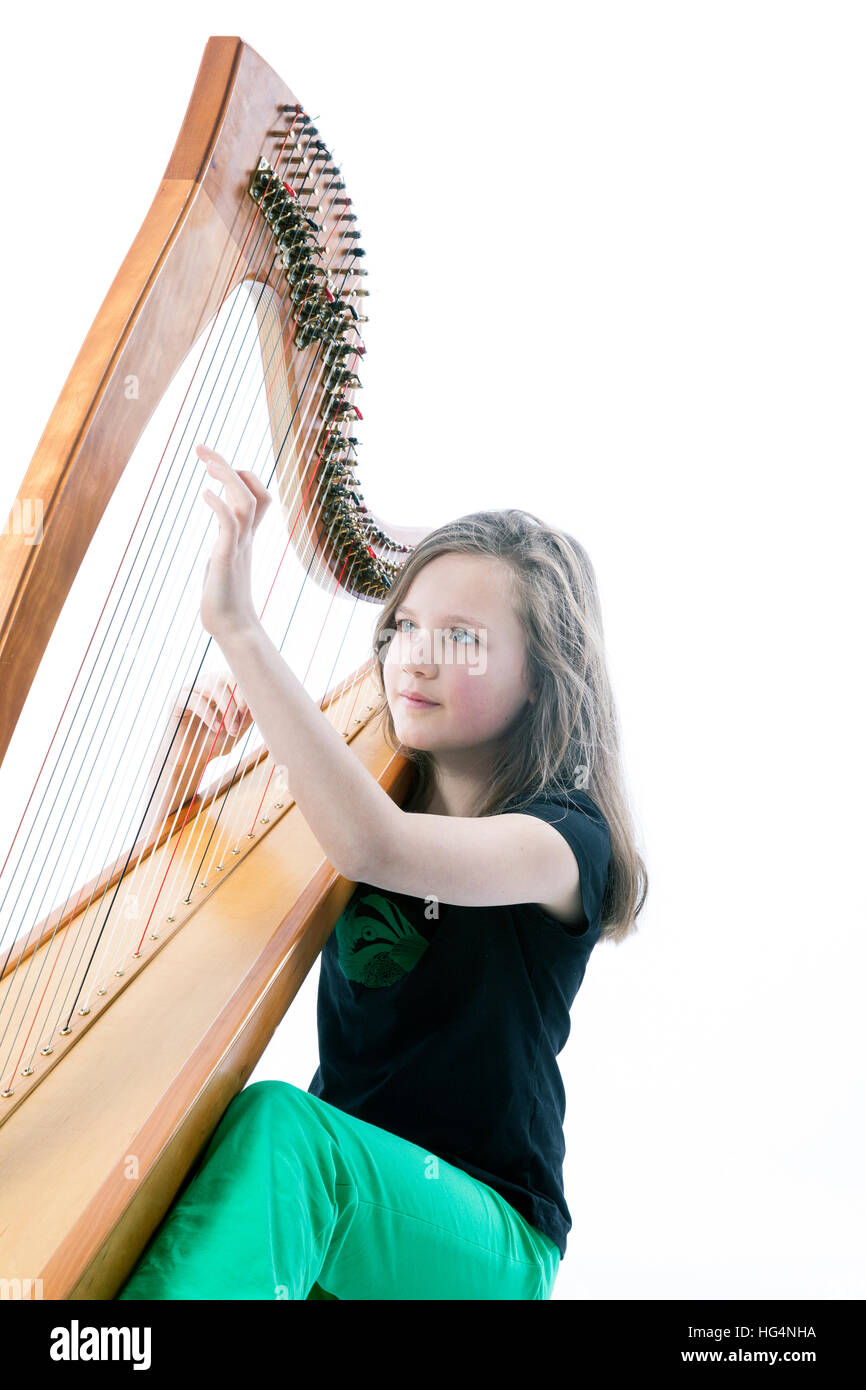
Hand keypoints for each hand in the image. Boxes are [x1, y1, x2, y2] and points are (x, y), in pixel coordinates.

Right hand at [173, 670, 254, 756]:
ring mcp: (191, 689)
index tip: (254, 715)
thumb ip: (248, 714)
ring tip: (230, 730)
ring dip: (227, 708)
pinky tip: (217, 729)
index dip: (248, 694)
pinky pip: (195, 700)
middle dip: (239, 701)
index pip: (239, 677)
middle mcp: (206, 682)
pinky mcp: (177, 700)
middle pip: (227, 678)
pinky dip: (209, 715)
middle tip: (241, 724)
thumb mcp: (237, 728)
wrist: (191, 759)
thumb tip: (259, 701)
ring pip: (213, 685)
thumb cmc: (215, 742)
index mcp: (222, 686)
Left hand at [197, 444, 271, 638]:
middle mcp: (247, 538)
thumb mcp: (223, 568)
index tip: (218, 467)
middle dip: (227, 465)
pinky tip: (203, 494)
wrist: (233, 630)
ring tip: (206, 462)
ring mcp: (239, 547)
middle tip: (200, 447)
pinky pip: (230, 524)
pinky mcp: (227, 558)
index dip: (245, 477)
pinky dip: (219, 504)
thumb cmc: (224, 604)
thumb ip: (223, 553)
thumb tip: (215, 554)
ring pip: (244, 501)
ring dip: (226, 477)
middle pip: (252, 491)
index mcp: (247, 538)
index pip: (260, 497)